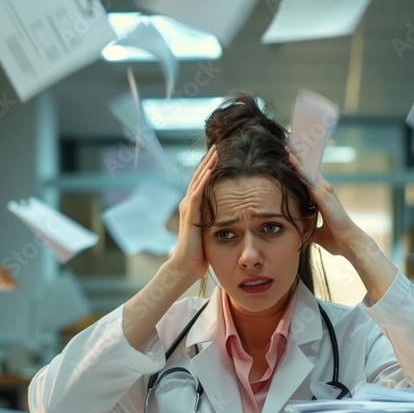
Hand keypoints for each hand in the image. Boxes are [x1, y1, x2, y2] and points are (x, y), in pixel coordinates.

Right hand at [166, 145, 217, 283]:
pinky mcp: (190, 214)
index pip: (201, 183)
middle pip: (198, 177)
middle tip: (217, 146)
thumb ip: (214, 222)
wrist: (185, 266)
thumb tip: (228, 219)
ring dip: (207, 165)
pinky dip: (204, 180)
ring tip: (215, 151)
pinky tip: (211, 169)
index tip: (218, 156)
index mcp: (193, 207)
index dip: (209, 168)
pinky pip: (198, 193)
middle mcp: (188, 204)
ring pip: (198, 181)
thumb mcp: (208, 232)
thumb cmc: (199, 254)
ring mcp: (188, 208)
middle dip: (208, 161)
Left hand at [286, 147, 363, 256]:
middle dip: (299, 158)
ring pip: (307, 171)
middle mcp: (325, 191)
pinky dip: (299, 169)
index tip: (292, 157)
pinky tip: (291, 160)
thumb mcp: (317, 231)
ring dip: (297, 159)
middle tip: (289, 144)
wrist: (349, 242)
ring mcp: (325, 192)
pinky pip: (307, 179)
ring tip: (288, 146)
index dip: (301, 168)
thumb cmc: (335, 238)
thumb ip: (308, 225)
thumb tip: (299, 228)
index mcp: (324, 197)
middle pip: (309, 170)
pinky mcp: (323, 196)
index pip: (310, 179)